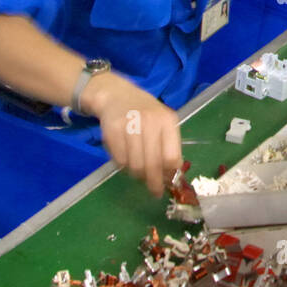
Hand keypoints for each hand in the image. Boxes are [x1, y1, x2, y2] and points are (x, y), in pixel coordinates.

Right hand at [80, 72, 182, 196]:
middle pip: (153, 164)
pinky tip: (127, 161)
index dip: (170, 174)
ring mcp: (129, 126)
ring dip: (138, 175)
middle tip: (154, 191)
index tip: (169, 183)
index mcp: (167, 121)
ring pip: (136, 165)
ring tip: (139, 173)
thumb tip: (174, 175)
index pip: (172, 157)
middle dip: (154, 182)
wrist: (117, 96)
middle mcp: (150, 122)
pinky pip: (120, 161)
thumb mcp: (163, 123)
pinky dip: (124, 167)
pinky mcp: (112, 131)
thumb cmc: (145, 112)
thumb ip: (169, 146)